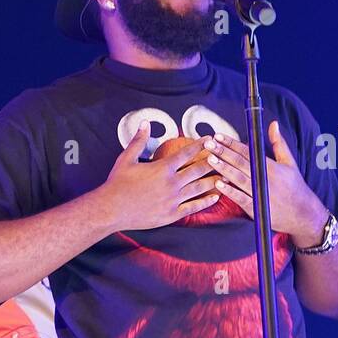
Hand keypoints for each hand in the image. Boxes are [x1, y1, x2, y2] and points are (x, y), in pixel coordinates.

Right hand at [96, 123, 219, 232]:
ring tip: (227, 176)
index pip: (187, 152)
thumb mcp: (126, 159)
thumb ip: (139, 140)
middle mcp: (172, 183)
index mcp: (162, 167)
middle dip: (213, 161)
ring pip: (200, 188)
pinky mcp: (171, 214)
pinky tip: (216, 196)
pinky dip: (206, 201)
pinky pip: (193, 207)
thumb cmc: (117, 183)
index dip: (200, 144)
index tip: (211, 139)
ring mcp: (173, 200)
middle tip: (224, 156)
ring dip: (214, 181)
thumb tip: (145, 123)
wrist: (111, 209)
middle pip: (198, 169)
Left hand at [203, 122, 327, 243]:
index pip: (248, 151)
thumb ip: (279, 143)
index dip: (232, 143)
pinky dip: (230, 191)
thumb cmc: (295, 187)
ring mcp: (260, 193)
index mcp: (271, 166)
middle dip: (223, 152)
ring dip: (224, 168)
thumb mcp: (290, 163)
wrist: (303, 214)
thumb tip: (273, 124)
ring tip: (210, 158)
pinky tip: (218, 184)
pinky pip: (241, 198)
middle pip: (240, 162)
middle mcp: (264, 178)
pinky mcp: (257, 208)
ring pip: (239, 178)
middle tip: (208, 143)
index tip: (218, 135)